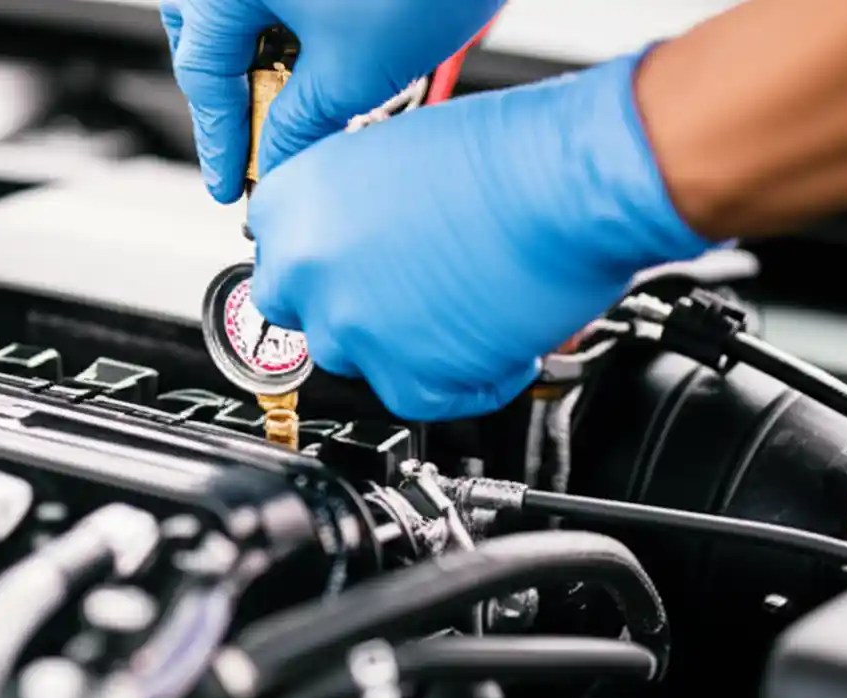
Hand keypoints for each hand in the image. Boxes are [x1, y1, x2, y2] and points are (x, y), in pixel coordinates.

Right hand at [160, 0, 502, 202]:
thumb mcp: (351, 73)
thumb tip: (275, 162)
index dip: (220, 141)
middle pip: (204, 30)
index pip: (201, 72)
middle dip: (231, 92)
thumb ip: (297, 127)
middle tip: (259, 142)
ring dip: (260, 57)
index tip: (231, 185)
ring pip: (238, 7)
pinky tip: (318, 51)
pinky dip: (285, 23)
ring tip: (298, 97)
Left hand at [249, 52, 712, 420]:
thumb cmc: (504, 152)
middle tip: (403, 289)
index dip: (325, 259)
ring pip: (357, 358)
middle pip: (304, 311)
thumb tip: (355, 242)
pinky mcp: (404, 381)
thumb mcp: (391, 157)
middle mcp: (304, 268)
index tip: (352, 262)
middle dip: (350, 305)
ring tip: (461, 303)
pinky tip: (493, 336)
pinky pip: (418, 397)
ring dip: (401, 342)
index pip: (277, 252)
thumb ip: (350, 208)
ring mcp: (350, 329)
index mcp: (291, 201)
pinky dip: (459, 378)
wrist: (569, 183)